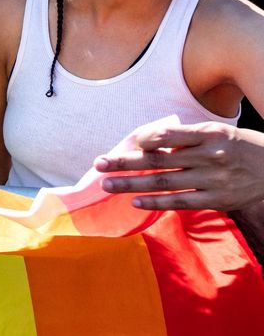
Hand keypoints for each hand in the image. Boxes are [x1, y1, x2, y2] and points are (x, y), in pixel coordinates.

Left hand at [95, 120, 263, 210]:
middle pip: (159, 160)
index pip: (170, 135)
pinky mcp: (217, 200)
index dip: (146, 140)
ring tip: (107, 184)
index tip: (127, 143)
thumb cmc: (236, 146)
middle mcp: (211, 156)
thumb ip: (185, 138)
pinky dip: (156, 202)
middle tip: (99, 164)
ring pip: (165, 182)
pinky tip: (135, 201)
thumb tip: (145, 145)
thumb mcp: (215, 132)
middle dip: (125, 163)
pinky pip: (180, 202)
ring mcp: (213, 180)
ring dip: (132, 184)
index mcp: (209, 134)